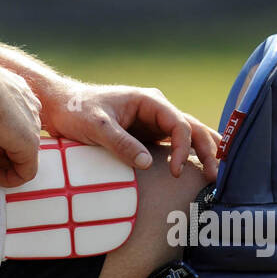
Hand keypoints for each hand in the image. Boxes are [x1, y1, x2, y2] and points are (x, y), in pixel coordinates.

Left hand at [39, 80, 220, 179]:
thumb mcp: (96, 126)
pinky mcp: (146, 135)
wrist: (59, 107)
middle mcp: (156, 110)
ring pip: (188, 135)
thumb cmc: (76, 110)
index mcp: (148, 101)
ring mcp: (153, 122)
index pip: (179, 124)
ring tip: (217, 173)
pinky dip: (189, 154)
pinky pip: (173, 144)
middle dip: (206, 150)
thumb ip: (120, 143)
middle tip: (215, 176)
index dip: (182, 148)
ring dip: (203, 151)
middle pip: (191, 128)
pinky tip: (200, 168)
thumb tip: (146, 163)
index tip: (175, 171)